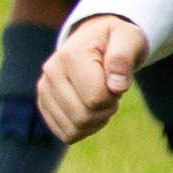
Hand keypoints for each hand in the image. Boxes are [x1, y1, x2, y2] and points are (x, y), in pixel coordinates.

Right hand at [38, 13, 147, 144]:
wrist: (95, 38)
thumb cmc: (116, 40)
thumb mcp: (129, 38)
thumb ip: (123, 58)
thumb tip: (116, 86)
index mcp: (71, 56)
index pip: (96, 98)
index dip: (114, 96)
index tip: (116, 81)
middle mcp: (51, 72)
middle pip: (83, 117)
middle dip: (106, 111)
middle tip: (111, 93)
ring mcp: (44, 88)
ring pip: (73, 129)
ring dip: (95, 122)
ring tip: (99, 100)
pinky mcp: (43, 102)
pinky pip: (64, 133)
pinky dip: (83, 129)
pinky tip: (88, 110)